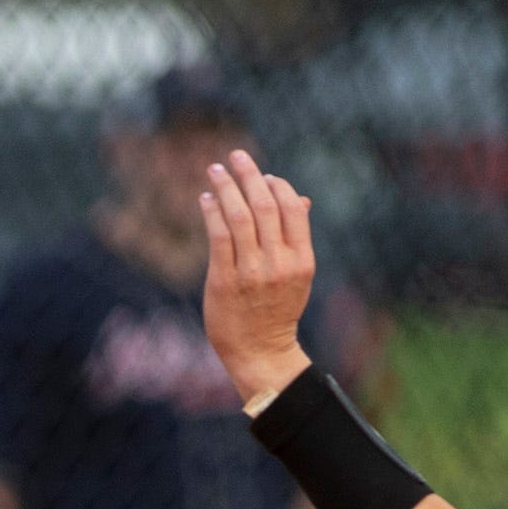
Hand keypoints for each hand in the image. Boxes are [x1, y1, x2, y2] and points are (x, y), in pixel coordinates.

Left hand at [200, 149, 319, 406]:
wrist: (260, 352)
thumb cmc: (277, 310)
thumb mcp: (297, 274)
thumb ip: (296, 236)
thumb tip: (301, 198)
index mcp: (301, 259)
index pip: (292, 209)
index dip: (278, 185)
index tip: (264, 175)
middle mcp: (278, 263)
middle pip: (264, 206)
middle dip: (249, 175)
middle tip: (236, 156)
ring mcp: (251, 272)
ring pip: (239, 216)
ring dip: (226, 188)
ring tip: (215, 170)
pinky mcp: (225, 280)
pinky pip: (218, 236)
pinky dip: (211, 212)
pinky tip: (205, 199)